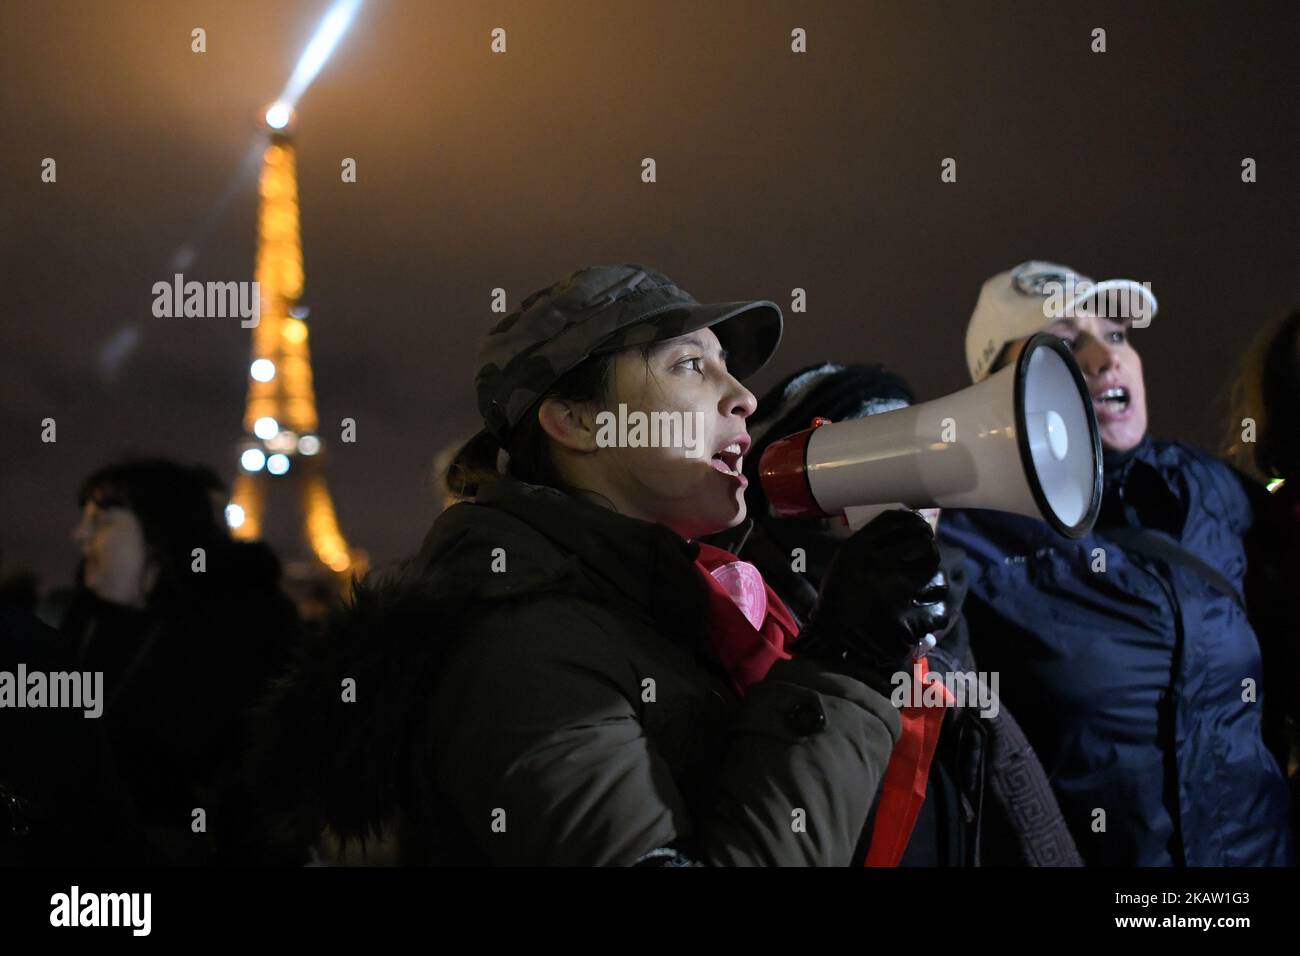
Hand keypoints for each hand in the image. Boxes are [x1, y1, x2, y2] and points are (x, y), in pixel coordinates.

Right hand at [797, 509, 950, 686]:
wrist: (828, 638)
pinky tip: (926, 614)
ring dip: (935, 581)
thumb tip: (906, 525)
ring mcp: (894, 594)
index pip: (899, 522)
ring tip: (927, 587)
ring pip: (936, 578)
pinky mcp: (905, 623)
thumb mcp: (845, 560)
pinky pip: (936, 612)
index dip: (915, 522)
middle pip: (925, 546)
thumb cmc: (839, 596)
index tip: (920, 529)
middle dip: (929, 551)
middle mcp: (878, 567)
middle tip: (927, 558)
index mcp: (858, 549)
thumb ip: (870, 543)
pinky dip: (935, 614)